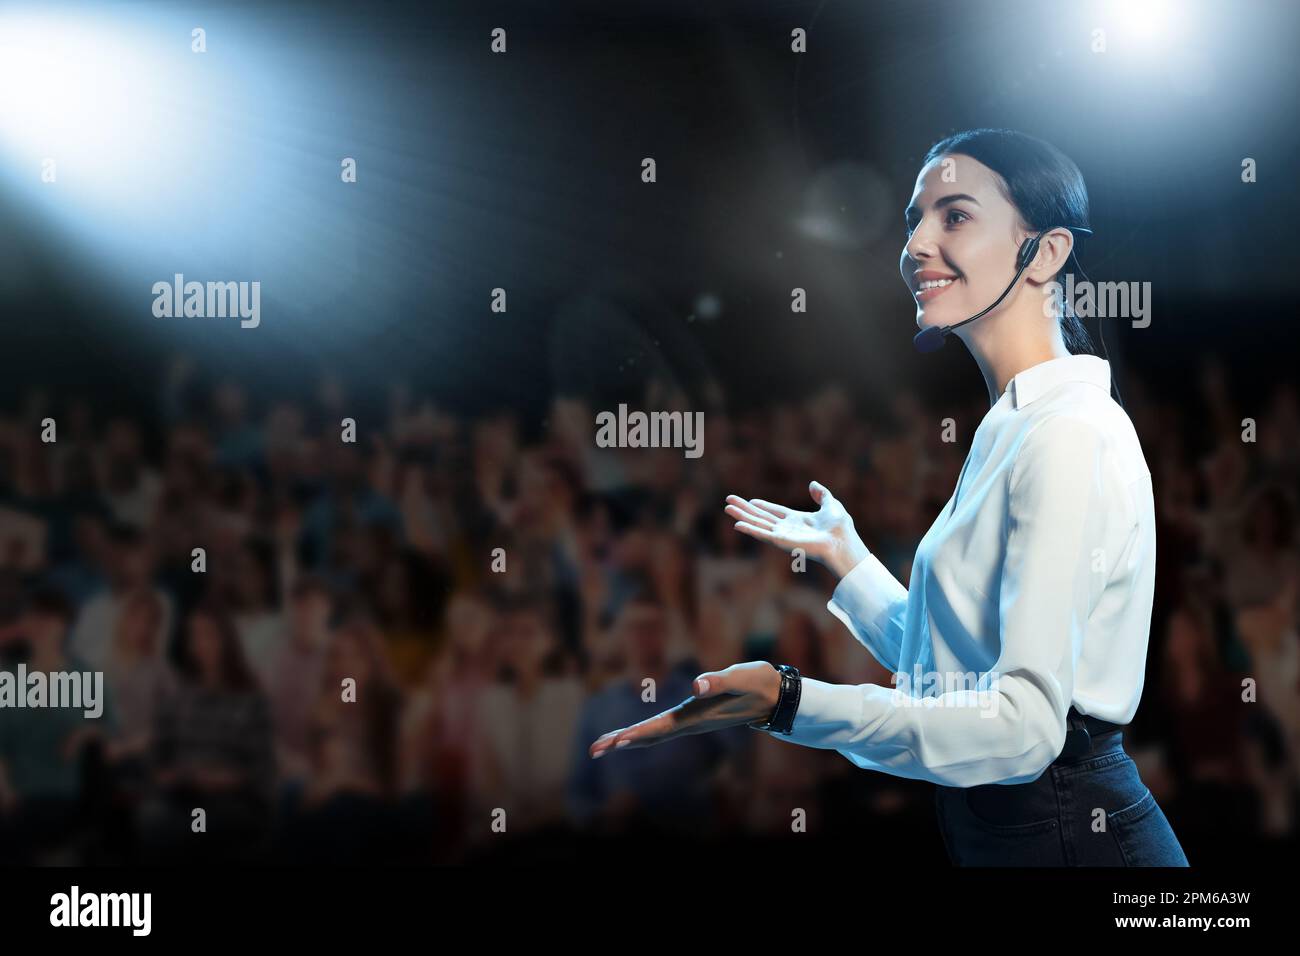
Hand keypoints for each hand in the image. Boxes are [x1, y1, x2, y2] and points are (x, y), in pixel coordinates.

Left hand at [588, 662, 782, 757]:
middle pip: (651, 735)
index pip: (662, 727)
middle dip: (622, 741)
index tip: (616, 742)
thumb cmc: (760, 683)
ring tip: (601, 746)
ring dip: (628, 739)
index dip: (639, 733)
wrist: (776, 697)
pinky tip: (630, 735)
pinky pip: (661, 729)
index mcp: (699, 715)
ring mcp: (693, 723)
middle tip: (594, 750)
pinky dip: (642, 733)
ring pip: (654, 735)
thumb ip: (721, 680)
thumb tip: (697, 685)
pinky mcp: (694, 718)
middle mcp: (692, 723)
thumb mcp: (743, 676)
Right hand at [725, 481, 868, 577]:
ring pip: (758, 524)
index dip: (763, 506)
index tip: (750, 501)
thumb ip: (821, 494)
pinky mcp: (782, 541)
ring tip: (727, 508)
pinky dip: (750, 529)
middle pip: (762, 517)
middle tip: (728, 501)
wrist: (842, 542)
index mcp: (797, 520)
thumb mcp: (831, 504)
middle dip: (745, 509)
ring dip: (742, 516)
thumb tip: (813, 484)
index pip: (775, 511)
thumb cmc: (840, 528)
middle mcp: (787, 528)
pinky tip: (737, 524)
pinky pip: (763, 534)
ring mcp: (783, 535)